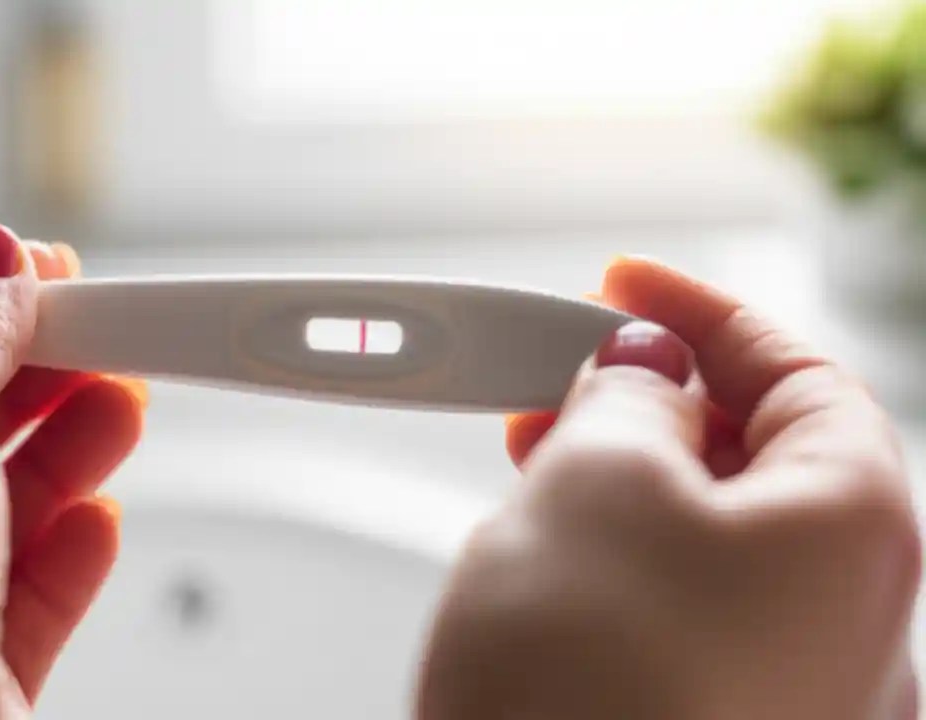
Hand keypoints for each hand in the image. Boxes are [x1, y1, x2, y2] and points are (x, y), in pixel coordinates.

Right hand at [418, 257, 919, 719]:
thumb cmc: (589, 693)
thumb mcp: (594, 479)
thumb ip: (625, 396)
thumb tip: (638, 370)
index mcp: (855, 529)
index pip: (796, 371)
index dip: (701, 308)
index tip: (627, 284)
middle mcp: (852, 621)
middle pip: (757, 458)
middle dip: (651, 403)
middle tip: (560, 377)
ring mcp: (793, 689)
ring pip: (712, 537)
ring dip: (623, 483)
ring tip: (533, 470)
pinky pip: (685, 613)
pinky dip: (622, 566)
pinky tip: (551, 565)